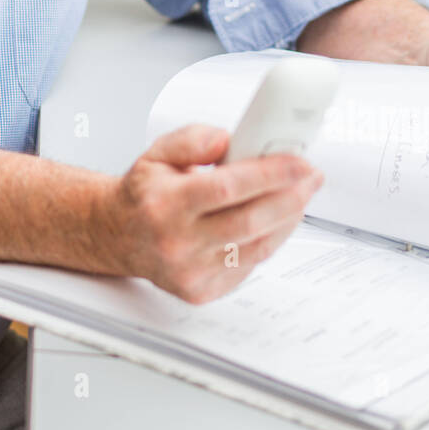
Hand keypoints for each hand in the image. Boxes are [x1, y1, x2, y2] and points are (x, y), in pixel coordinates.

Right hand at [106, 125, 323, 304]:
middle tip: (310, 177)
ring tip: (300, 194)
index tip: (298, 161)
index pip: (227, 188)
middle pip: (249, 221)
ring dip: (288, 219)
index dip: (270, 174)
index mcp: (165, 203)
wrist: (117, 235)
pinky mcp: (202, 291)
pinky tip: (277, 219)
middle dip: (291, 196)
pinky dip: (270, 240)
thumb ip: (193, 139)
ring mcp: (190, 271)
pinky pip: (249, 265)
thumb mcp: (158, 152)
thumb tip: (227, 140)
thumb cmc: (144, 193)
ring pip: (256, 247)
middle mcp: (177, 241)